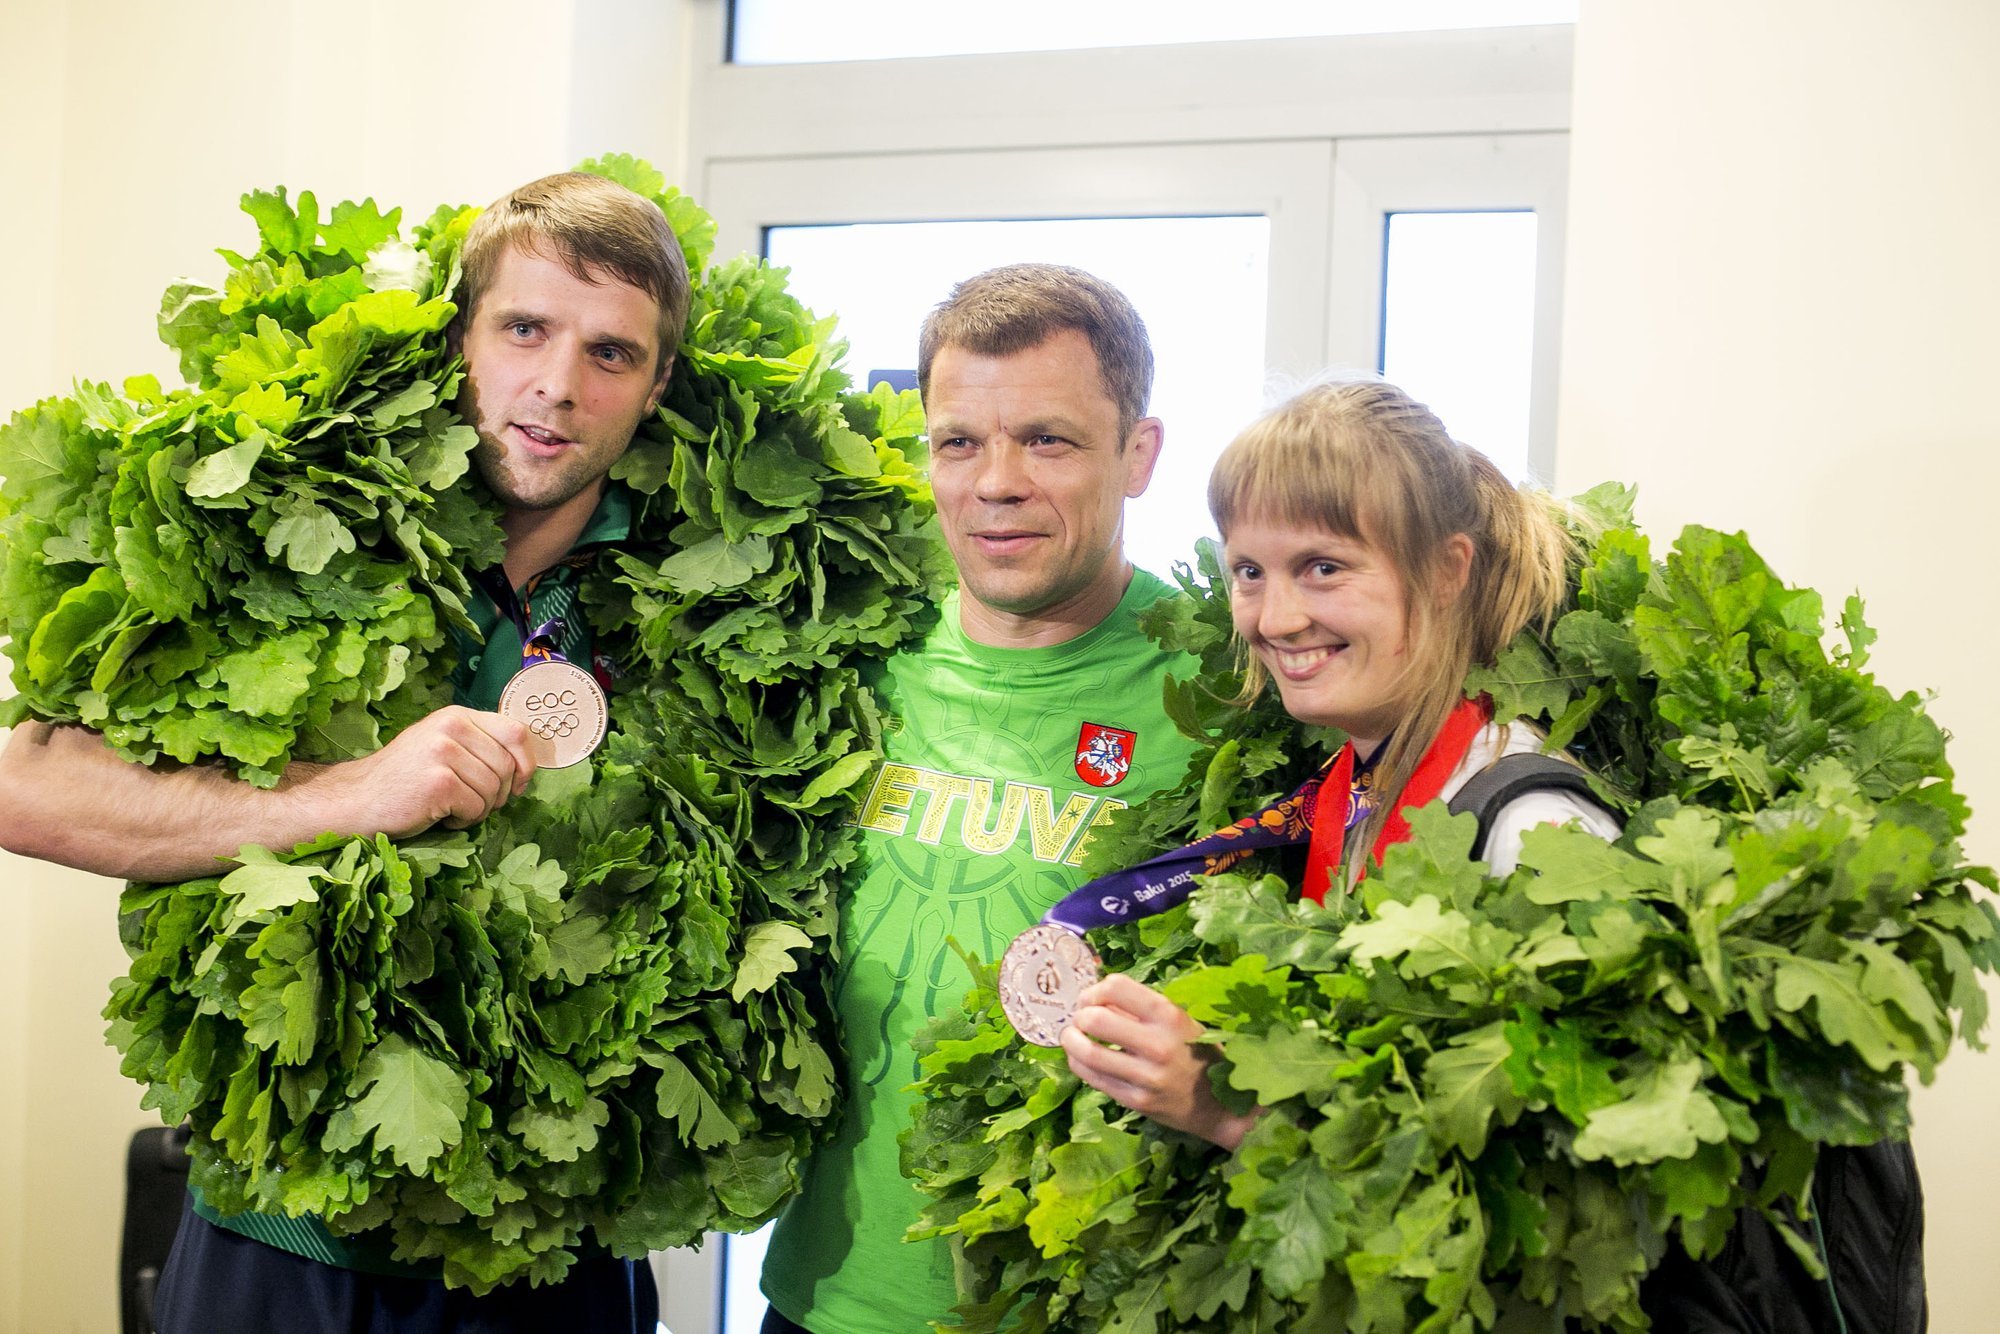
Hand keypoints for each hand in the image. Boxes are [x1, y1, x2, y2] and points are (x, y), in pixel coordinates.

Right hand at [301, 706, 537, 838]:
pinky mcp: (439, 782)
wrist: (356, 800)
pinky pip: (476, 808)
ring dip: (478, 810)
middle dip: (498, 794)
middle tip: (471, 803)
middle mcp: (451, 727)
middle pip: (507, 767)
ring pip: (493, 791)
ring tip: (450, 809)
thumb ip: (479, 745)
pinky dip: (464, 821)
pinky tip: (440, 817)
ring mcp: (443, 753)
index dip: (525, 763)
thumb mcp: (442, 747)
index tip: (516, 784)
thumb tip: (526, 765)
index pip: (517, 732)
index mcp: (457, 716)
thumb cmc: (405, 780)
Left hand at [1060, 972, 1257, 1149]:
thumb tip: (1094, 996)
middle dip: (1079, 1015)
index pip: (1116, 987)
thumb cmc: (1197, 1054)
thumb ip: (1140, 1008)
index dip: (1094, 990)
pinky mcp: (1136, 1101)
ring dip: (1070, 1040)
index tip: (1090, 999)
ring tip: (1072, 1037)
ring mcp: (1146, 1076)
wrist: (1220, 1106)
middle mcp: (1158, 1044)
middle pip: (1095, 1018)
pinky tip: (1080, 1058)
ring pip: (1086, 1051)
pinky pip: (1092, 1078)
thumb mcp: (1179, 1021)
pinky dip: (1078, 1063)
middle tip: (1080, 1019)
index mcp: (1169, 1015)